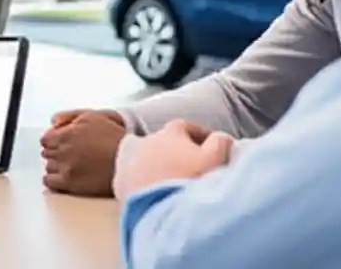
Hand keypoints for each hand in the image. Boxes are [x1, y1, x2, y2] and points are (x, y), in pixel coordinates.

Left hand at [39, 109, 126, 195]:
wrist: (129, 161)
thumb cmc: (115, 138)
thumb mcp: (92, 116)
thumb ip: (69, 116)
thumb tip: (53, 122)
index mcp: (67, 133)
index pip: (45, 139)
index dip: (53, 141)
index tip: (60, 144)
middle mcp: (63, 150)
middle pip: (46, 153)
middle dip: (55, 153)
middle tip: (68, 155)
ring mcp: (66, 167)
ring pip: (48, 167)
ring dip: (55, 166)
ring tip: (70, 166)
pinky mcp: (70, 184)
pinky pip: (50, 182)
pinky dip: (53, 180)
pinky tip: (63, 178)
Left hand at [112, 119, 232, 200]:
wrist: (162, 213)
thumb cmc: (192, 182)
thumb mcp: (216, 159)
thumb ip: (222, 142)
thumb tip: (221, 138)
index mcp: (169, 133)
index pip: (184, 127)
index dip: (198, 136)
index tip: (209, 147)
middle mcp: (144, 142)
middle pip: (159, 141)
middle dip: (172, 151)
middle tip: (186, 167)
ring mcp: (127, 163)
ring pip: (138, 157)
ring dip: (150, 165)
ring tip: (164, 180)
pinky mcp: (118, 185)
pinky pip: (128, 178)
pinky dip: (137, 182)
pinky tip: (148, 194)